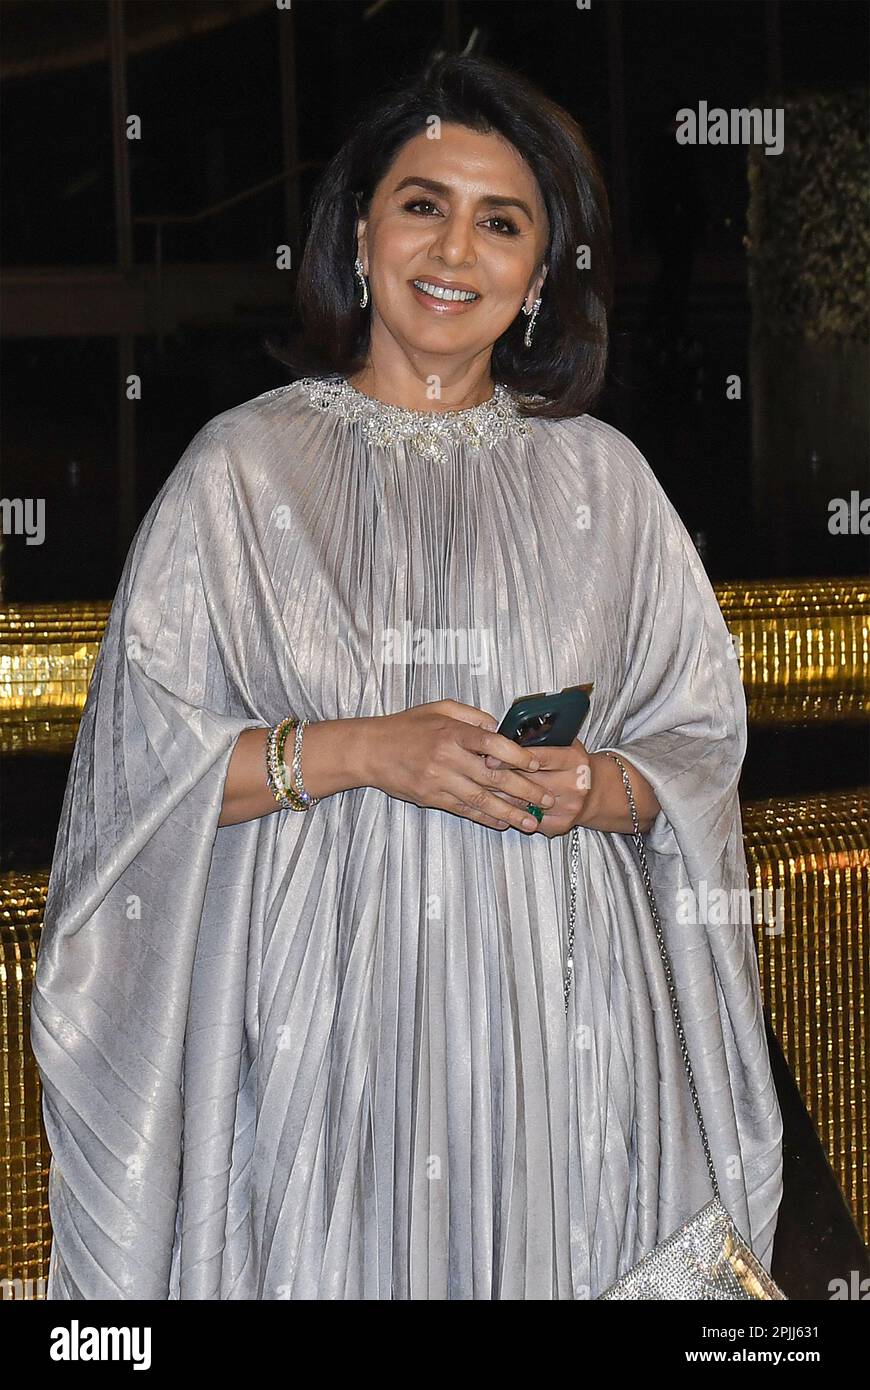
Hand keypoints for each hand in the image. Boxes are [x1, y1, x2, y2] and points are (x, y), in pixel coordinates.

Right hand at [360, 699, 555, 832]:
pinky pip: (464, 810)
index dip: (518, 756)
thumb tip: (499, 729)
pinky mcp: (431, 798)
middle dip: (525, 790)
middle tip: (547, 799)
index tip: (538, 765)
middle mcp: (447, 757)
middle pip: (493, 776)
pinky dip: (485, 818)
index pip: (492, 744)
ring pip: (482, 799)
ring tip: (531, 822)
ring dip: (510, 812)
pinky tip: (503, 823)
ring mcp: (439, 780)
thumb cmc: (406, 727)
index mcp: (452, 732)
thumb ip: (472, 716)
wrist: (371, 751)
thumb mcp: (439, 708)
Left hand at [483, 737, 592, 838]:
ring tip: (487, 788)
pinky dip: (515, 813)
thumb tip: (507, 735)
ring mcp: (569, 806)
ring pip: (526, 803)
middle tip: (481, 773)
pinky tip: (504, 805)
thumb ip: (541, 740)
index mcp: (574, 758)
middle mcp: (575, 783)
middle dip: (502, 777)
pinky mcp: (562, 824)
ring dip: (504, 797)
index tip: (489, 758)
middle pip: (529, 782)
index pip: (537, 758)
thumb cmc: (572, 764)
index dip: (510, 757)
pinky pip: (530, 820)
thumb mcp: (564, 744)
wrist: (596, 791)